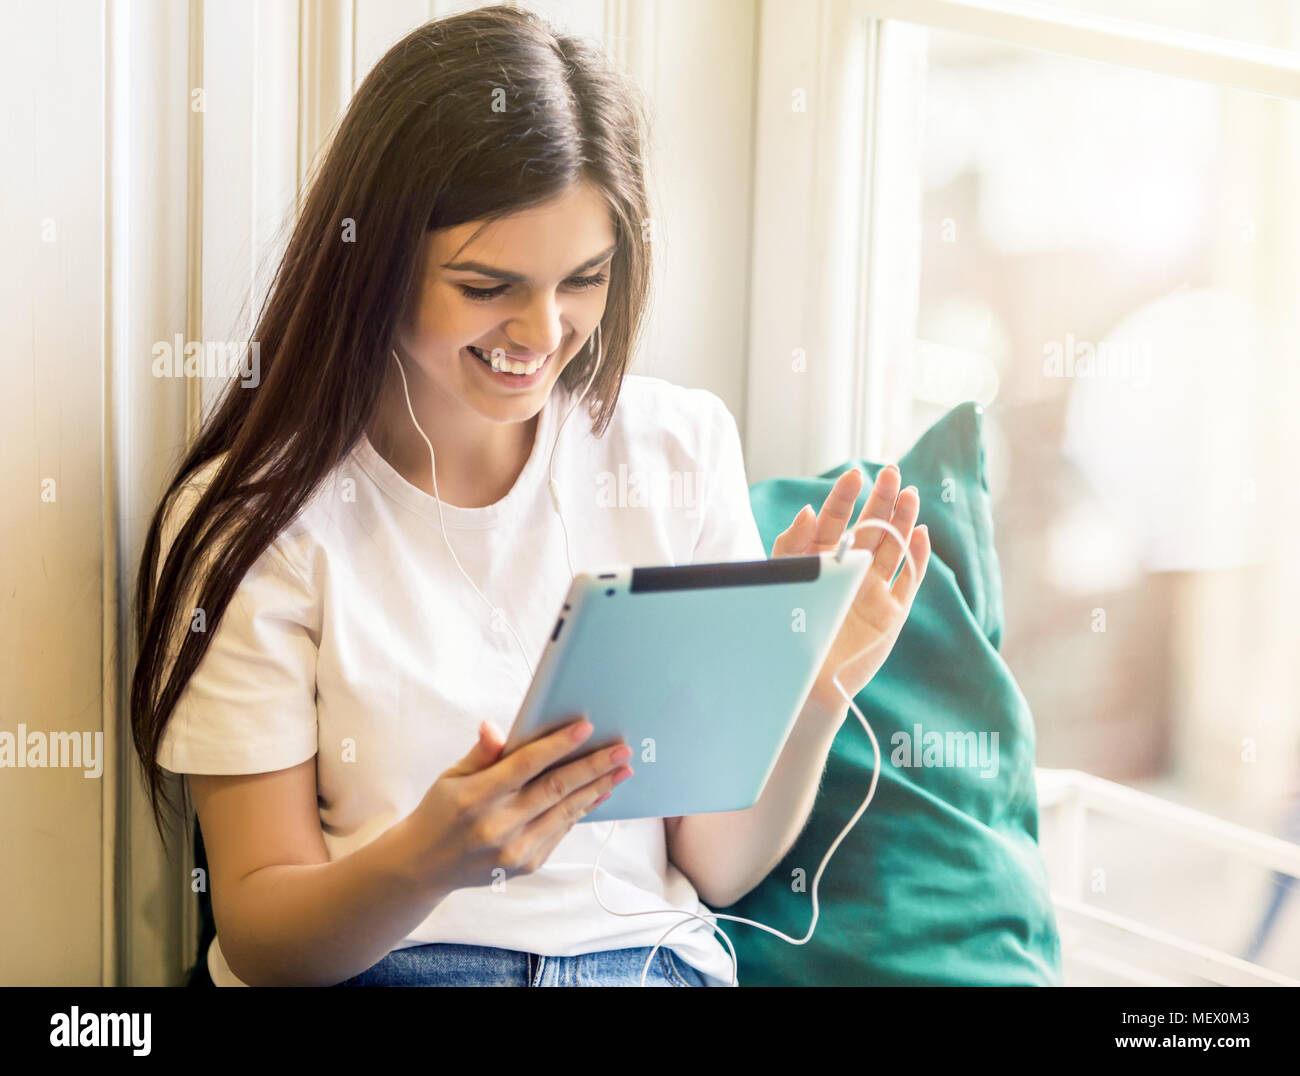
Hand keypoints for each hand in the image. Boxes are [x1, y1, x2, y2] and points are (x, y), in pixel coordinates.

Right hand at [408, 718, 632, 896]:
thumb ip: (481, 753)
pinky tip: (599, 793)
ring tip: (622, 770)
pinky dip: (582, 810)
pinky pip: (561, 831)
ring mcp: (514, 850)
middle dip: (593, 767)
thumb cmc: (441, 811)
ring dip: (598, 789)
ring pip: (565, 812)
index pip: (525, 765)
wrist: (425, 865)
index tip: (586, 726)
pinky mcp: (526, 864)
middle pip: (555, 789)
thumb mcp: (451, 776)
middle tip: (623, 750)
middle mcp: (497, 826)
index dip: (558, 745)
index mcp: (475, 797)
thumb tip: (496, 726)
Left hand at [771, 465, 930, 714]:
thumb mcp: (783, 579)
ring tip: (910, 494)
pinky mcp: (893, 611)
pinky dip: (918, 557)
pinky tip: (920, 534)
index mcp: (823, 557)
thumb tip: (807, 509)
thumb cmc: (788, 628)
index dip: (846, 498)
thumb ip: (792, 544)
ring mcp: (875, 588)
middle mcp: (851, 569)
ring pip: (894, 547)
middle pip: (871, 527)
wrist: (804, 678)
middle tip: (892, 472)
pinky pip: (910, 579)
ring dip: (903, 521)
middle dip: (882, 499)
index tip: (854, 476)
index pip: (837, 519)